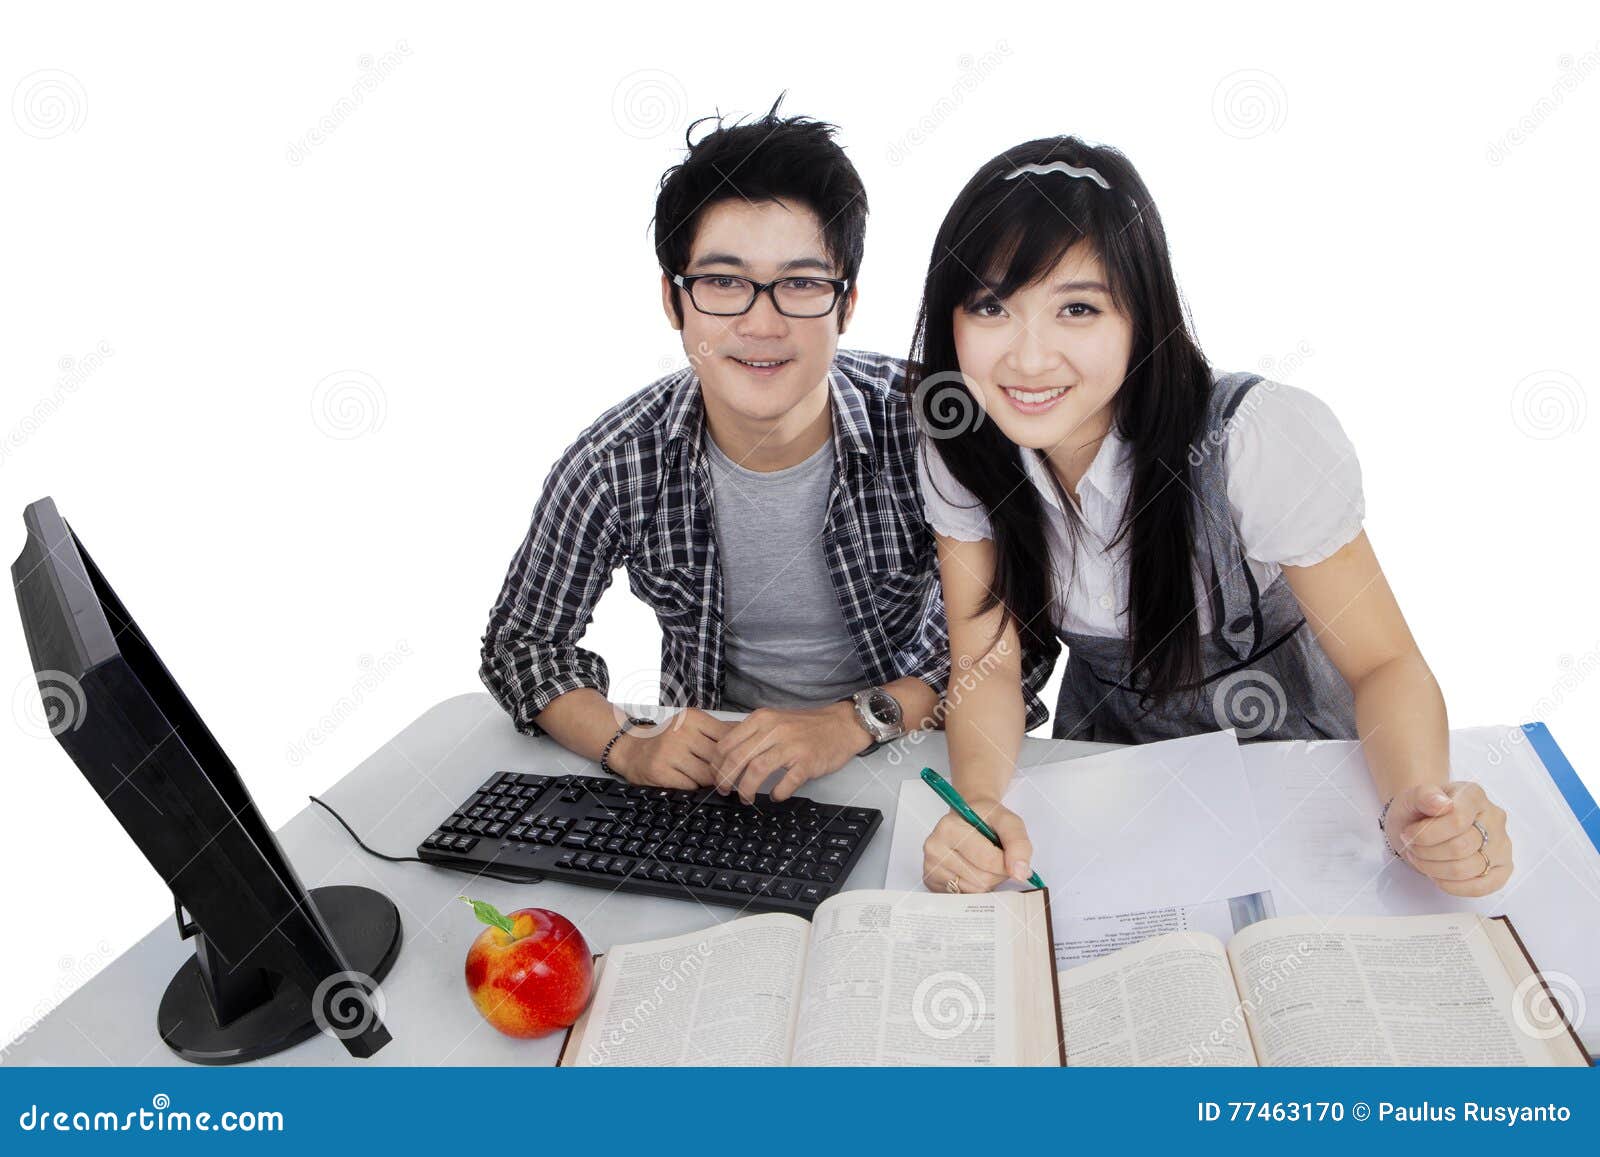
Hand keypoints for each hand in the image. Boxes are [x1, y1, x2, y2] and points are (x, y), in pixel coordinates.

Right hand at [609, 709, 730, 789]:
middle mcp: (681, 732)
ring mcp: (669, 752)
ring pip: (707, 775)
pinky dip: (693, 787)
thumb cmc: (668, 738)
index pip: (727, 738)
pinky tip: (687, 780)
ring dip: (709, 781)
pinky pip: (691, 786)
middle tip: (724, 776)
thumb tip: (752, 738)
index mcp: (692, 718)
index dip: (736, 753)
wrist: (632, 748)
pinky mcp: (660, 771)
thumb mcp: (693, 726)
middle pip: (719, 759)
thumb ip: (720, 731)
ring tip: (702, 776)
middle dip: (724, 771)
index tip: (738, 761)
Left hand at [712, 702, 871, 802]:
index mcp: (762, 719)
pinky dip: (777, 793)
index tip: (716, 776)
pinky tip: (775, 796)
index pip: (727, 743)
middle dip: (726, 780)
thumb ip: (752, 733)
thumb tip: (723, 754)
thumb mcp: (775, 720)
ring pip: (756, 770)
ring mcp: (791, 745)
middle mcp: (774, 729)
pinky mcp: (807, 761)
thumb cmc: (806, 726)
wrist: (843, 724)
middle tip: (726, 791)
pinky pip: (786, 782)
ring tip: (746, 799)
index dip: (716, 764)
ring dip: (746, 790)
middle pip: (737, 758)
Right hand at [921, 797, 1033, 893]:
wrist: (967, 818)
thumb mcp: (1007, 821)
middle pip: (981, 879)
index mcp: (949, 827)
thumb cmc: (986, 819)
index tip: (1011, 856)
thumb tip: (1021, 873)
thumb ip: (1018, 843)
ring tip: (984, 863)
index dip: (1008, 863)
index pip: (988, 860)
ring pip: (974, 891)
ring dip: (988, 882)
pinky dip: (976, 889)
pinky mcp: (932, 883)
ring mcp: (930, 867)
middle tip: (998, 858)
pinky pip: (965, 898)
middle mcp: (934, 848)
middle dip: (998, 873)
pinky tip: (973, 872)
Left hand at [1385, 781, 1513, 896]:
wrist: (1421, 824)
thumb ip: (1423, 795)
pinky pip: (1481, 887)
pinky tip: (1437, 876)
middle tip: (1413, 847)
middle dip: (1426, 852)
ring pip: (1467, 869)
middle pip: (1461, 847)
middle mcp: (1494, 819)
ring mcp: (1502, 845)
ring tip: (1421, 859)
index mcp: (1474, 795)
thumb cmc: (1419, 811)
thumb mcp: (1410, 797)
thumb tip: (1442, 803)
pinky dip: (1452, 886)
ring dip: (1434, 869)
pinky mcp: (1502, 869)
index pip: (1458, 821)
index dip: (1427, 834)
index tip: (1409, 833)